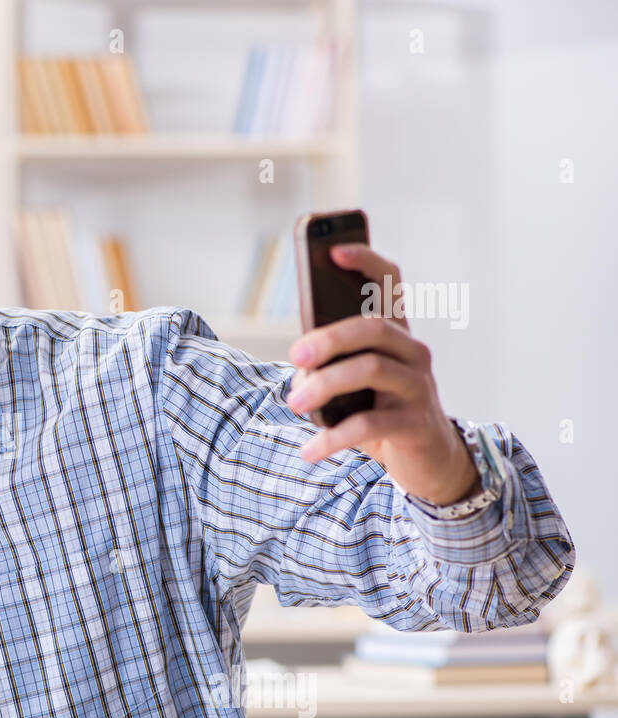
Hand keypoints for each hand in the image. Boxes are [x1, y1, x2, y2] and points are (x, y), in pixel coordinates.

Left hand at [285, 244, 478, 505]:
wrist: (427, 462)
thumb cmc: (380, 412)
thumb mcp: (350, 388)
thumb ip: (324, 371)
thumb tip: (301, 375)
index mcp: (394, 335)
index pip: (389, 283)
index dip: (365, 262)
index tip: (333, 252)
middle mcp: (412, 353)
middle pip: (373, 328)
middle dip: (330, 338)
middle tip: (296, 355)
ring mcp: (418, 387)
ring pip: (371, 370)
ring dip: (326, 386)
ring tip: (294, 405)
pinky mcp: (417, 424)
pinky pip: (371, 423)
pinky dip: (334, 437)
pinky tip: (310, 450)